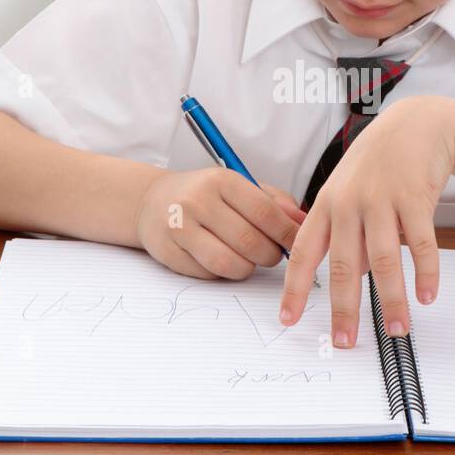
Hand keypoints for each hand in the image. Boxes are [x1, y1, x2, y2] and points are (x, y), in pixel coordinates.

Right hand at [135, 167, 305, 277]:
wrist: (151, 201)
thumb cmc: (203, 195)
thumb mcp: (238, 186)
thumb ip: (274, 201)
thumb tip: (303, 220)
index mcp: (221, 181)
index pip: (265, 212)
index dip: (288, 233)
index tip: (298, 243)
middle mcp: (198, 202)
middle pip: (250, 241)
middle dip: (271, 255)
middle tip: (274, 255)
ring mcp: (180, 228)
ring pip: (230, 263)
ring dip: (249, 268)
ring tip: (251, 260)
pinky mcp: (168, 253)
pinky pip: (209, 274)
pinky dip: (224, 273)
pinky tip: (224, 261)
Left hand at [278, 95, 454, 347]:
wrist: (416, 124)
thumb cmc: (377, 163)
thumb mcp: (347, 192)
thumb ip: (344, 234)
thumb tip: (352, 277)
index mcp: (326, 205)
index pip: (304, 253)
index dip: (294, 289)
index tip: (287, 320)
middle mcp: (349, 203)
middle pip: (345, 266)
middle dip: (345, 309)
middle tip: (345, 341)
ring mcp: (382, 200)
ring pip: (384, 261)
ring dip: (391, 300)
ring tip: (397, 329)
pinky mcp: (414, 198)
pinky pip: (421, 244)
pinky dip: (426, 273)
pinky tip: (427, 296)